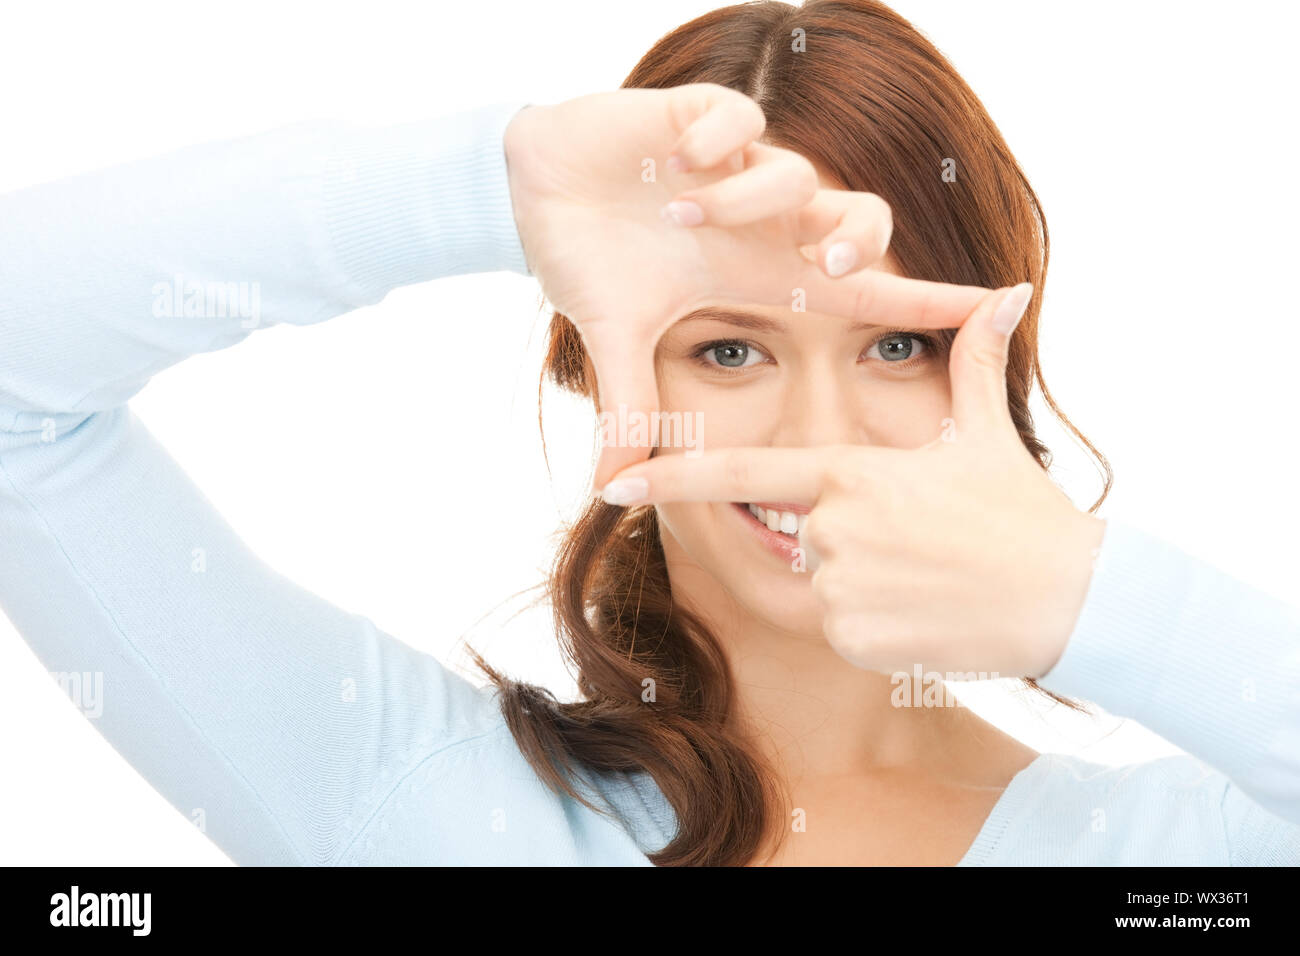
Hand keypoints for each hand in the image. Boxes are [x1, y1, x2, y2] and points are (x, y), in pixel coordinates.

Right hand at [502, 83, 992, 486]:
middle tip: (826, 261)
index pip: (861, 288)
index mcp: (757, 273)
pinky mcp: (697, 118)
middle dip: (859, 240)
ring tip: (677, 211)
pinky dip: (715, 141)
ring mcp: (734, 168)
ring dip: (747, 197)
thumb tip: (614, 489)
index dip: (926, 299)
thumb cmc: (589, 262)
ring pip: (796, 175)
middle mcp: (761, 222)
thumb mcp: (616, 342)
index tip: (997, 306)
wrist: (533, 196)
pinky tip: (669, 161)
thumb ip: (630, 410)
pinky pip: (738, 119)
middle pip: (858, 220)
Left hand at [596, 283, 1106, 678]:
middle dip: (849, 539)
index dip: (671, 478)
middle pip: (804, 534)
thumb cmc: (1023, 513)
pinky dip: (878, 625)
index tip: (613, 482)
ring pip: (826, 583)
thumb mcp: (988, 434)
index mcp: (849, 470)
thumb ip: (973, 362)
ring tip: (930, 577)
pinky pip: (844, 629)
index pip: (740, 472)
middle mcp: (830, 527)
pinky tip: (926, 615)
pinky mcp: (851, 638)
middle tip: (919, 545)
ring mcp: (838, 586)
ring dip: (868, 583)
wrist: (1071, 598)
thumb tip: (1008, 292)